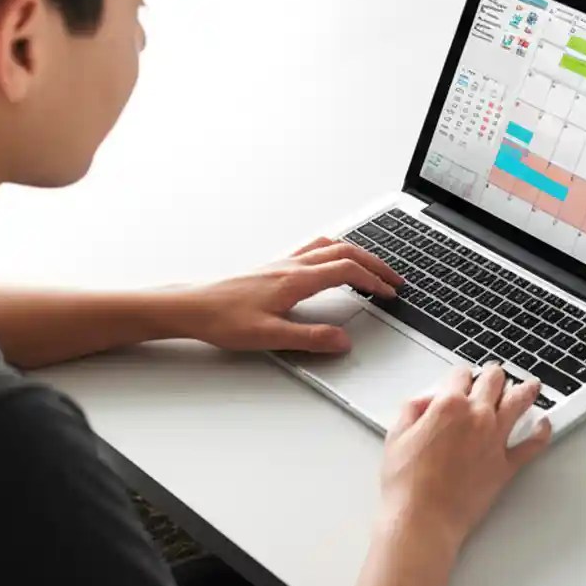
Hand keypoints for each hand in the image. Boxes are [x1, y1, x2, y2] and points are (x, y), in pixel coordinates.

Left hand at [167, 237, 402, 352]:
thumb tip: (343, 340)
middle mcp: (292, 265)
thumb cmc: (222, 319)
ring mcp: (282, 263)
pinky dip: (334, 252)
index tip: (389, 293)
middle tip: (393, 278)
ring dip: (356, 253)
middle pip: (345, 251)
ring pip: (329, 245)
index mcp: (296, 279)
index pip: (347, 270)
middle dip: (374, 263)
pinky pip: (313, 249)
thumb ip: (310, 338)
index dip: (373, 280)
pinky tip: (331, 264)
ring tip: (371, 267)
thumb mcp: (270, 336)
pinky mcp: (273, 267)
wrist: (192, 306)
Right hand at [377, 365, 551, 551]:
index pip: (461, 374)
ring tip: (532, 386)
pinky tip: (545, 424)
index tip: (461, 378)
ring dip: (526, 390)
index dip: (460, 375)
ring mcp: (496, 439)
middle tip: (495, 375)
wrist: (423, 519)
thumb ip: (413, 409)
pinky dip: (543, 431)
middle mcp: (477, 416)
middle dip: (494, 375)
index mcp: (449, 405)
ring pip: (519, 402)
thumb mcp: (397, 435)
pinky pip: (534, 444)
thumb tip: (426, 400)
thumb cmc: (406, 484)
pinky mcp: (507, 464)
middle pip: (494, 380)